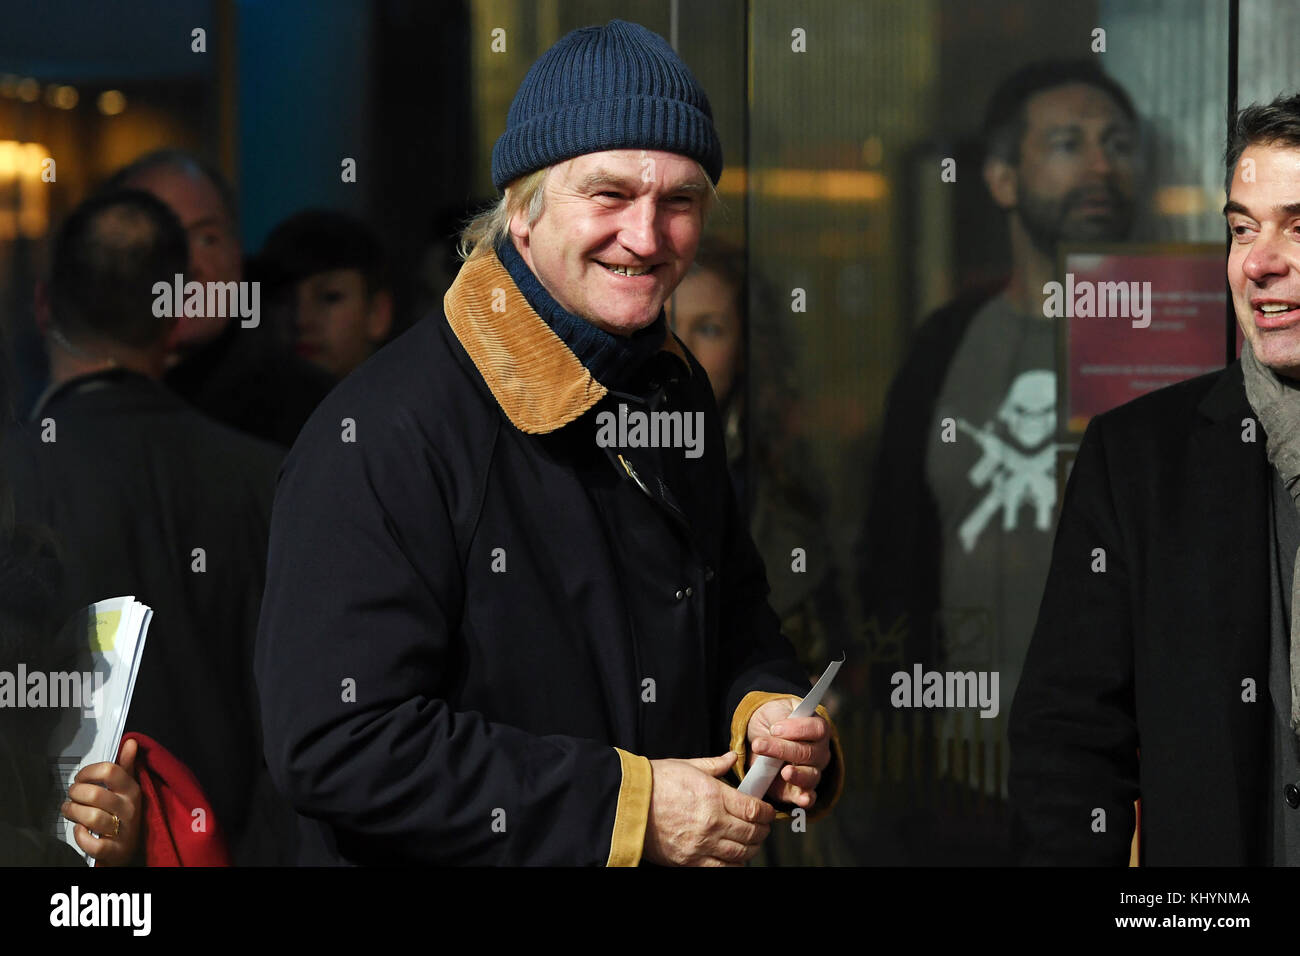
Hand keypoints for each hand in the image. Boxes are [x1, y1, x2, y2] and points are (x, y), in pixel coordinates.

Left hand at [60, 737, 141, 865]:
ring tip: (69, 810)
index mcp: (132, 790)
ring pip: (92, 818)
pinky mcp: (115, 850)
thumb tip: (130, 742)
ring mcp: (124, 830)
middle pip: (95, 794)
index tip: (81, 778)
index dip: (88, 772)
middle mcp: (129, 808)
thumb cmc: (123, 814)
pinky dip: (81, 837)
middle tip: (72, 796)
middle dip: (75, 794)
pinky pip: (93, 843)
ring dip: (73, 813)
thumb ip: (126, 766)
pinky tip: (79, 830)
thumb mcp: (128, 788)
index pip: (109, 770)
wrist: (130, 849)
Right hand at [643, 752, 774, 866]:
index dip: (766, 812)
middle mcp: (712, 822)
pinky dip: (734, 865)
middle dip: (762, 830)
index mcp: (714, 796)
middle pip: (751, 832)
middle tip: (762, 827)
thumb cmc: (655, 783)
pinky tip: (735, 858)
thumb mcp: (687, 766)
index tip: (766, 811)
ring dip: (751, 849)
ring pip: (740, 853)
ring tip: (751, 842)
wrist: (627, 804)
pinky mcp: (690, 860)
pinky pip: (722, 869)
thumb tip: (732, 758)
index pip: (753, 809)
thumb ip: (715, 765)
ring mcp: (701, 844)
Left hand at [747, 699, 830, 808]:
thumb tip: (776, 728)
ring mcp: (812, 772)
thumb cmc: (772, 720)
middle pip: (808, 753)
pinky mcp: (799, 790)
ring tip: (783, 772)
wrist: (761, 735)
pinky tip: (802, 799)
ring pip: (810, 776)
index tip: (774, 729)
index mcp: (817, 729)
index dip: (797, 729)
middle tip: (758, 745)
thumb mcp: (774, 710)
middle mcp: (819, 752)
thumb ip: (779, 716)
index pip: (817, 729)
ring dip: (796, 774)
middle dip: (782, 749)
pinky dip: (805, 799)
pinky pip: (808, 797)